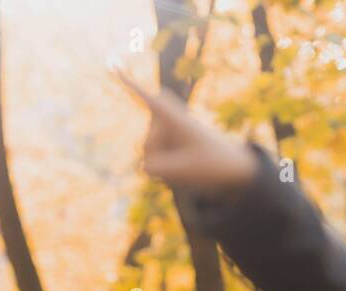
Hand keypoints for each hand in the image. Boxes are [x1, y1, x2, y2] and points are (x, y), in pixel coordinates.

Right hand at [114, 68, 257, 195]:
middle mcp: (167, 121)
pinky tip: (178, 165)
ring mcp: (165, 134)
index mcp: (175, 117)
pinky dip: (164, 170)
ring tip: (189, 162)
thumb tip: (143, 165)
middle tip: (191, 158)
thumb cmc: (211, 164)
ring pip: (149, 157)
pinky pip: (152, 164)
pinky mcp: (166, 146)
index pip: (148, 99)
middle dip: (162, 159)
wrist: (232, 168)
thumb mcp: (182, 170)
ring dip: (167, 167)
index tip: (113, 65)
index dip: (129, 83)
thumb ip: (154, 167)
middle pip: (148, 146)